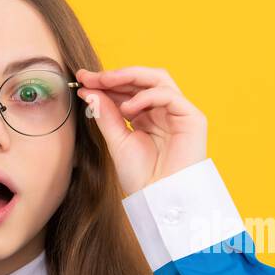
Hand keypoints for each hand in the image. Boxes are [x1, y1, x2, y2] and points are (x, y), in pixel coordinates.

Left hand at [74, 66, 206, 195]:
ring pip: (157, 78)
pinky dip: (146, 96)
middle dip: (115, 75)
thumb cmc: (141, 176)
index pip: (128, 89)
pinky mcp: (192, 118)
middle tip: (91, 77)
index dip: (106, 82)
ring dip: (129, 77)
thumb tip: (89, 91)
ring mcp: (179, 113)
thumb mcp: (117, 141)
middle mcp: (163, 111)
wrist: (160, 198)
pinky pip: (169, 95)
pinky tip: (128, 109)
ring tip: (106, 84)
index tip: (82, 79)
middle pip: (142, 78)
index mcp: (147, 116)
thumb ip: (106, 115)